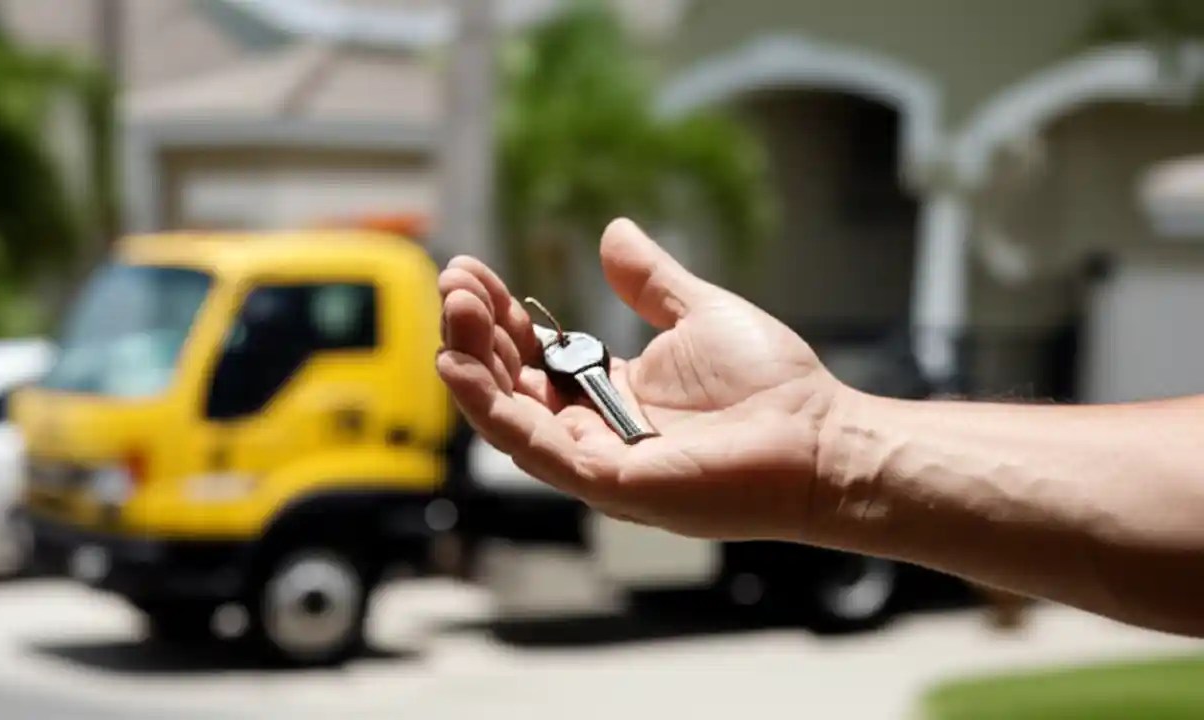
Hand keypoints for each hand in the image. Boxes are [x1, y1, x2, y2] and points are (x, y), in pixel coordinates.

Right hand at [437, 219, 844, 539]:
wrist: (822, 439)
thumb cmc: (774, 388)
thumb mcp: (699, 313)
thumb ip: (650, 282)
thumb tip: (612, 233)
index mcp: (611, 393)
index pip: (534, 353)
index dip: (500, 314)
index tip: (471, 271)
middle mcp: (594, 430)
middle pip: (512, 383)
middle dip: (477, 332)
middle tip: (455, 283)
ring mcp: (597, 460)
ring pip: (510, 415)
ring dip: (473, 363)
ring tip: (455, 310)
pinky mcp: (609, 481)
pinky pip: (534, 447)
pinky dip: (491, 409)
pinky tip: (460, 367)